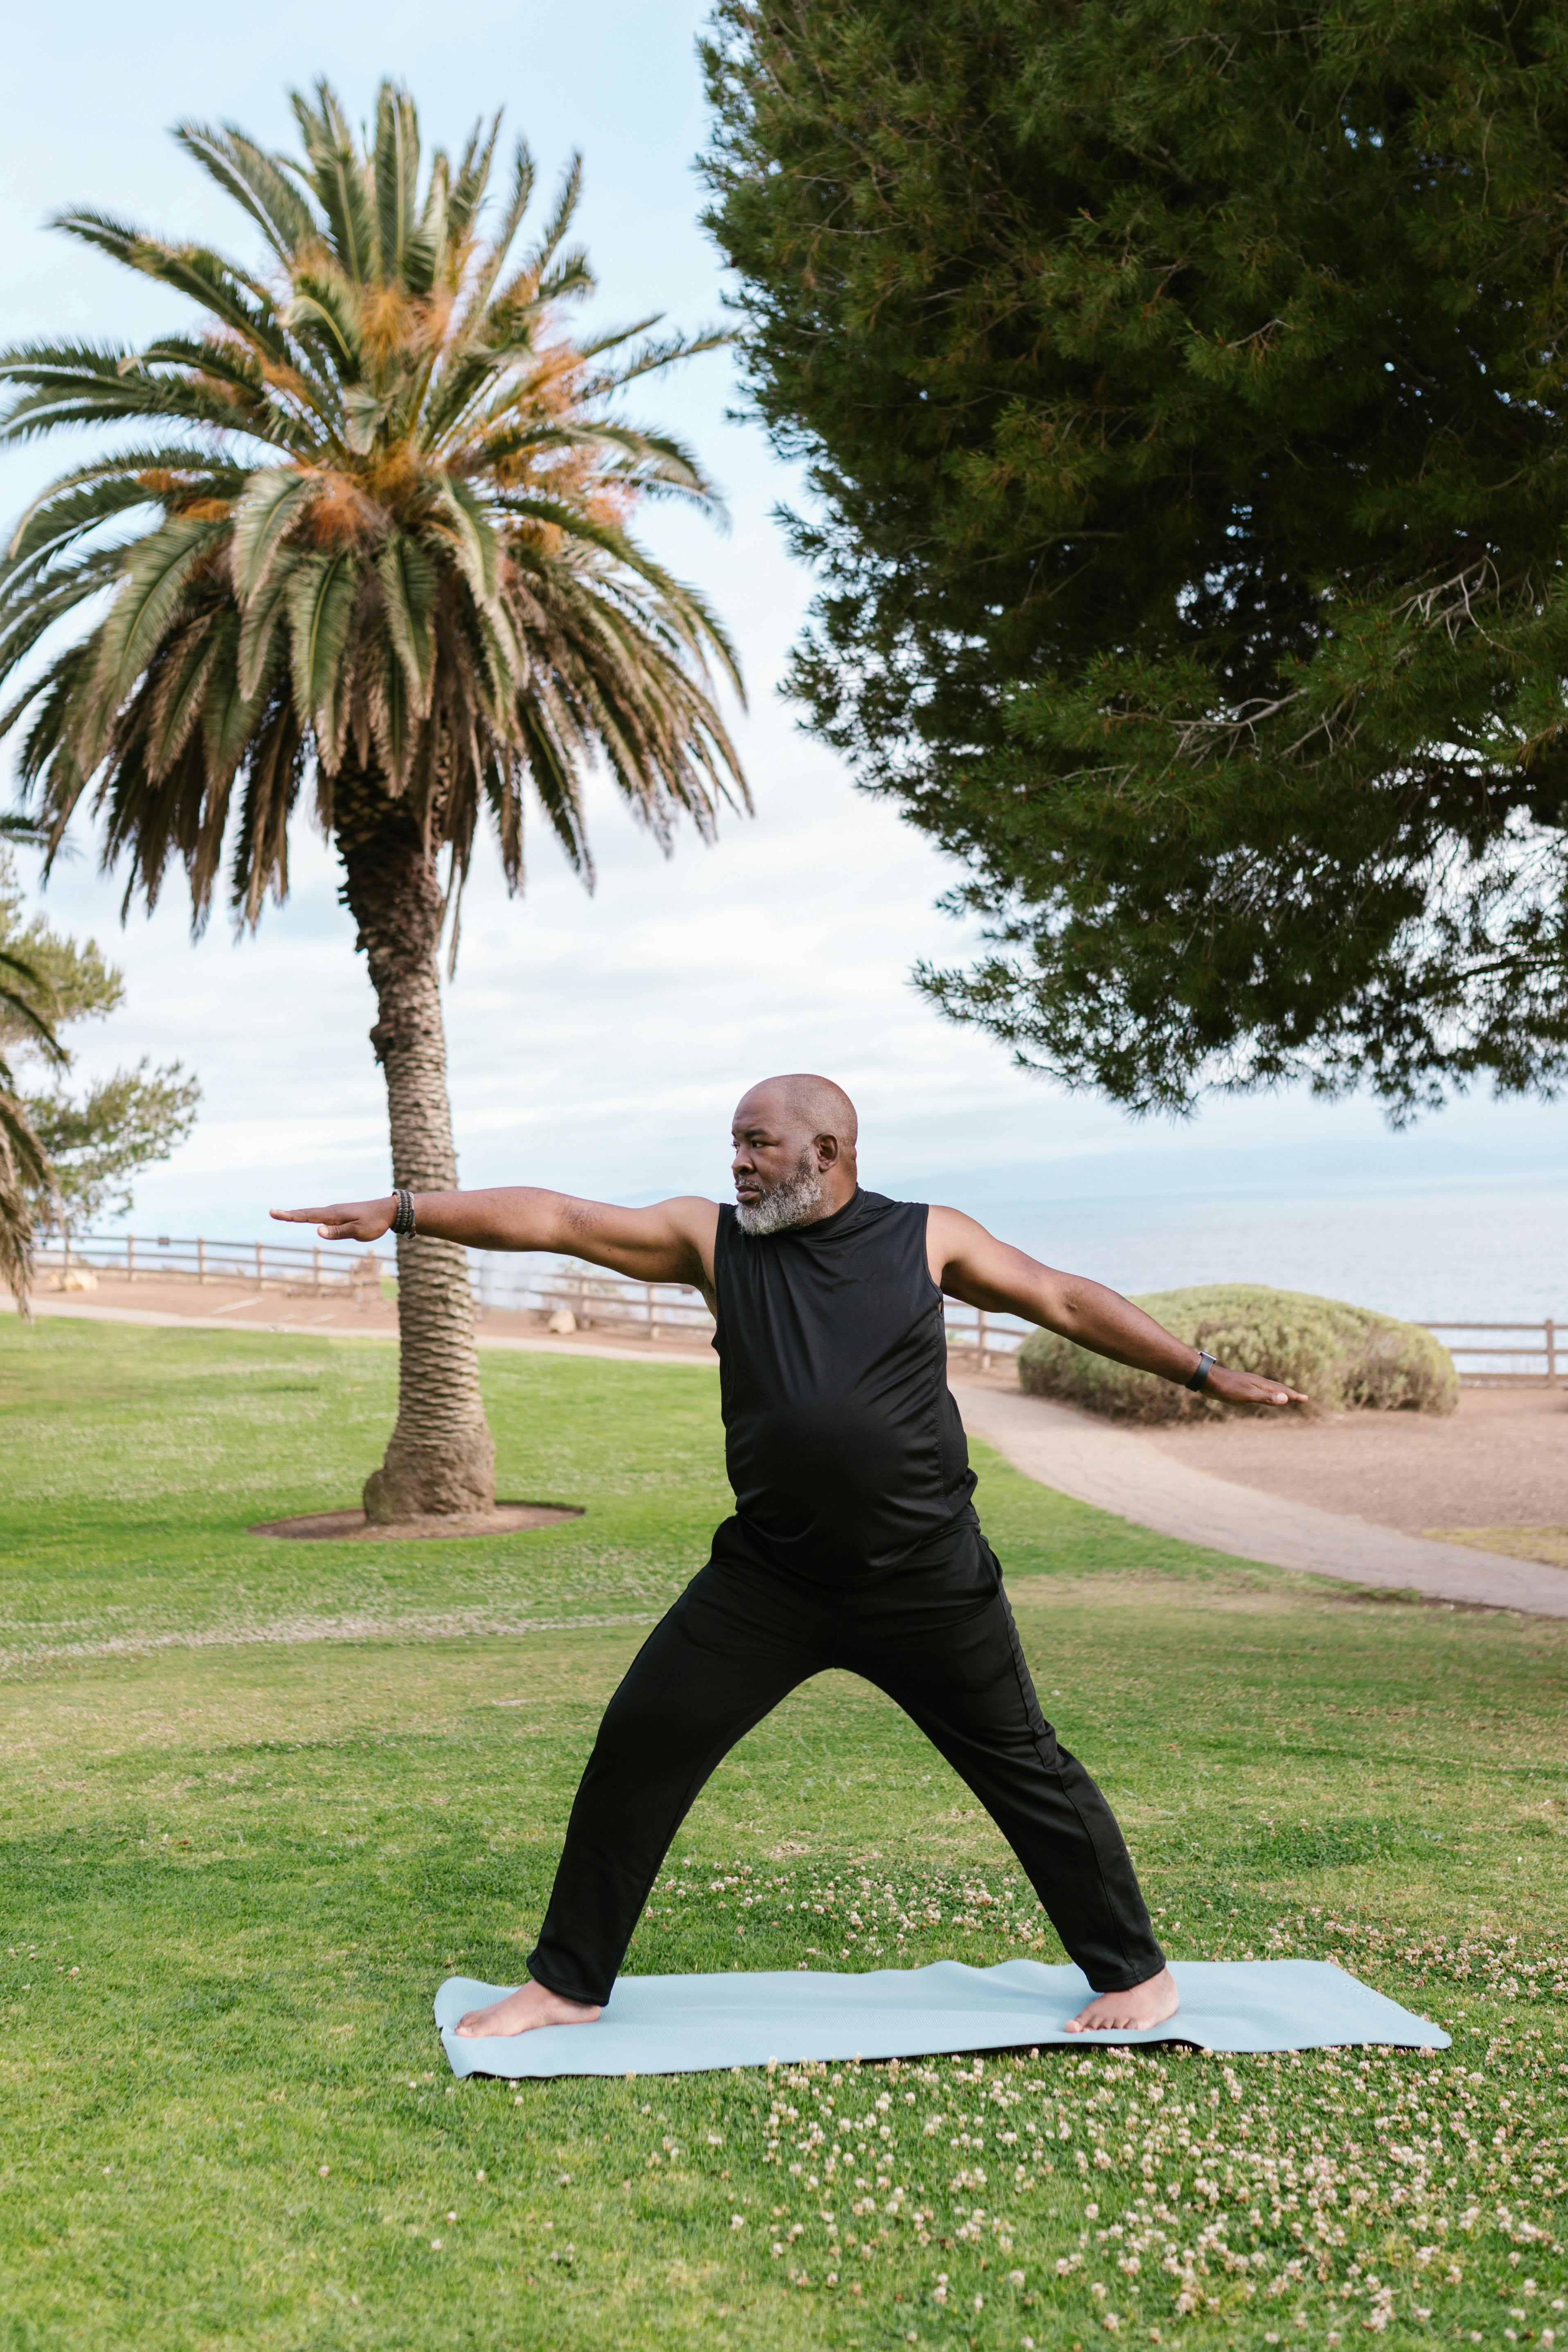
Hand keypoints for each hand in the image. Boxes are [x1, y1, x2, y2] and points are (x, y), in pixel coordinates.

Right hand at [271, 1196, 395, 1241]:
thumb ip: (337, 1232)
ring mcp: (337, 1211)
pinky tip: (308, 1217)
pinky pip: (321, 1214)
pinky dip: (310, 1215)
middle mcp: (332, 1210)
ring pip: (313, 1213)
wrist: (389, 1211)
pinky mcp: (342, 1214)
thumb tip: (317, 1231)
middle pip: (306, 1212)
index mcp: (333, 1214)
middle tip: (272, 1212)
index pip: (307, 1215)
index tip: (274, 1213)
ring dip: (298, 1213)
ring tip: (284, 1215)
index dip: (290, 1215)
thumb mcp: (358, 1231)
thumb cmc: (374, 1223)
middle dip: (289, 1213)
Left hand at [1203, 1363, 1307, 1409]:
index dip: (1294, 1395)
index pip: (1282, 1390)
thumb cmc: (1227, 1388)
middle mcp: (1257, 1382)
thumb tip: (1285, 1398)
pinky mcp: (1240, 1386)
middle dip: (1289, 1393)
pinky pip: (1258, 1391)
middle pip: (1277, 1388)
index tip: (1306, 1399)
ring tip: (1284, 1396)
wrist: (1207, 1379)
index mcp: (1261, 1384)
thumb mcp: (1248, 1396)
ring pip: (1267, 1388)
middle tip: (1300, 1397)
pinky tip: (1260, 1396)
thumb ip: (1266, 1398)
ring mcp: (1248, 1383)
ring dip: (1278, 1392)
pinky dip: (1266, 1394)